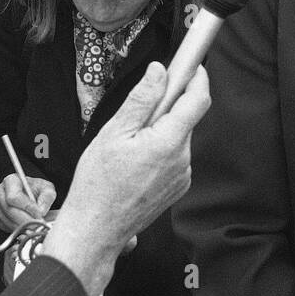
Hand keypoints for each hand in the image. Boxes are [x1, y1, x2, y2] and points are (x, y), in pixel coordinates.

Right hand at [0, 173, 55, 230]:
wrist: (30, 194)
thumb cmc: (36, 189)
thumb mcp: (46, 188)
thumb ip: (47, 197)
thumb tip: (41, 211)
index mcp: (10, 181)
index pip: (14, 197)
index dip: (27, 207)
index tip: (40, 214)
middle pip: (10, 210)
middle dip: (26, 220)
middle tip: (39, 224)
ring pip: (8, 221)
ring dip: (24, 227)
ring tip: (37, 226)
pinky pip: (7, 228)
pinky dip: (20, 230)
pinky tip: (29, 227)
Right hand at [41, 61, 210, 295]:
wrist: (96, 230)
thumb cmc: (98, 185)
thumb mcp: (114, 133)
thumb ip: (141, 99)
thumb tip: (159, 72)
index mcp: (169, 141)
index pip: (198, 99)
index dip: (197, 77)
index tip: (191, 65)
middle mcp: (182, 159)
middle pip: (185, 118)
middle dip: (166, 109)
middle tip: (137, 115)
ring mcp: (182, 175)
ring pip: (177, 138)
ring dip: (160, 132)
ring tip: (129, 147)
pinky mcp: (177, 187)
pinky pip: (173, 157)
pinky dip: (159, 151)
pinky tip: (135, 164)